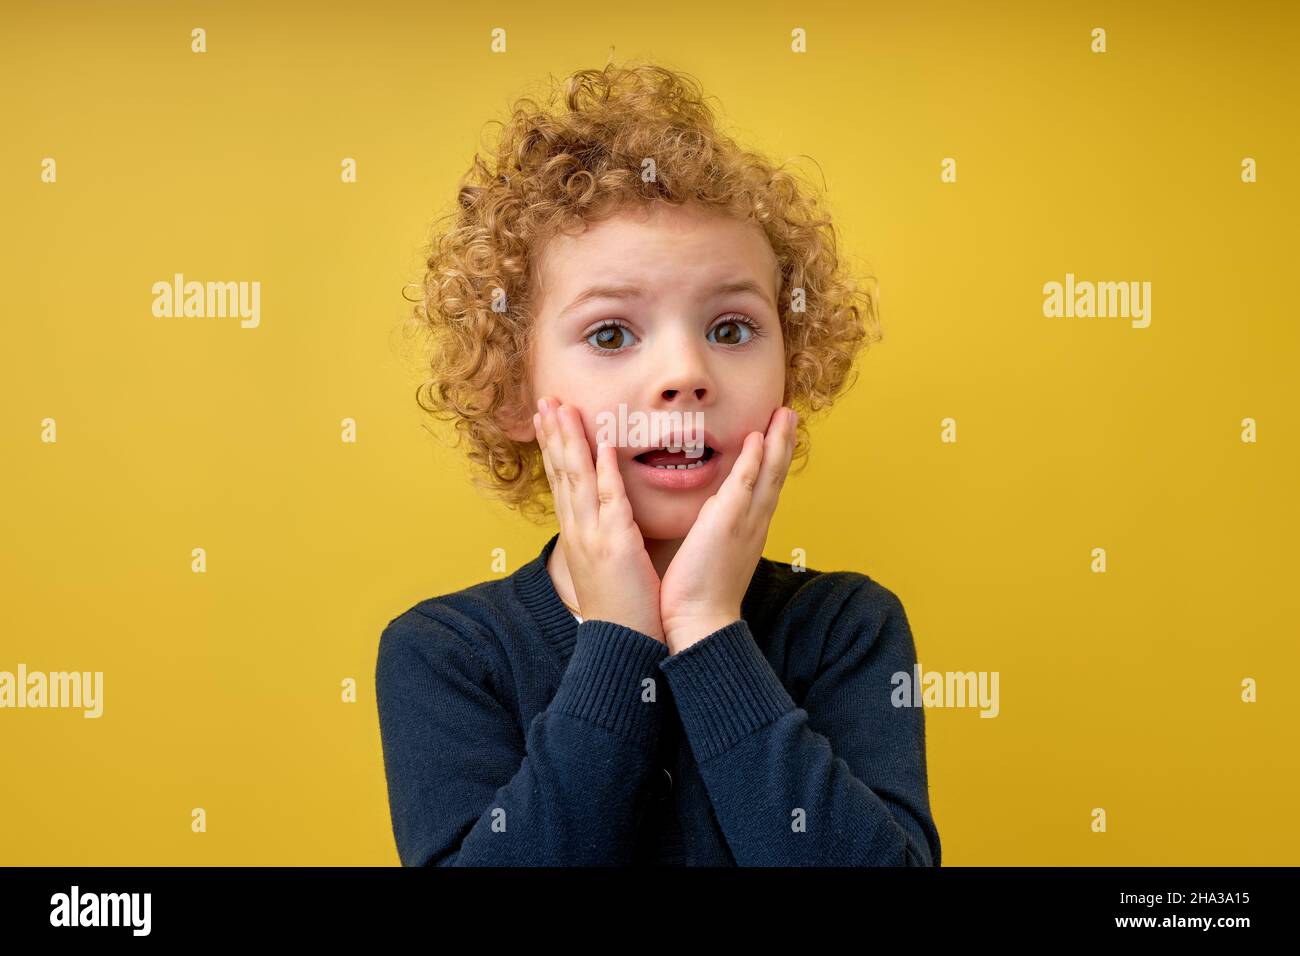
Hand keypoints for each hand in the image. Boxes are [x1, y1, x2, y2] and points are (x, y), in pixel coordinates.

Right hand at [534, 396, 666, 643]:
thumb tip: (611, 520)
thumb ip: (606, 538)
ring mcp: (592, 537)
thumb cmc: (622, 610)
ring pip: (576, 479)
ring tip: (561, 409)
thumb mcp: (606, 567)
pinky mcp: (615, 545)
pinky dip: (603, 471)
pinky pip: (608, 500)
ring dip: (569, 441)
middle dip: (552, 435)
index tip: (547, 419)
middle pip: (561, 473)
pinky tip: (602, 445)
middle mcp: (578, 531)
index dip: (554, 448)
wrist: (621, 645)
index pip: (561, 482)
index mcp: (577, 535)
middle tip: (545, 401)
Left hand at [658, 406, 797, 652]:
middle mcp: (753, 524)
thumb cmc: (700, 595)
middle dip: (783, 443)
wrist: (700, 623)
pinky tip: (759, 438)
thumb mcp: (710, 553)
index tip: (777, 435)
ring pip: (768, 474)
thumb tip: (711, 515)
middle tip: (790, 413)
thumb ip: (714, 530)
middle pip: (775, 476)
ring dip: (777, 442)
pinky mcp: (728, 524)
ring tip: (784, 414)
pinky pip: (745, 485)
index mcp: (748, 531)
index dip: (773, 460)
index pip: (765, 488)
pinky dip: (755, 461)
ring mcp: (744, 523)